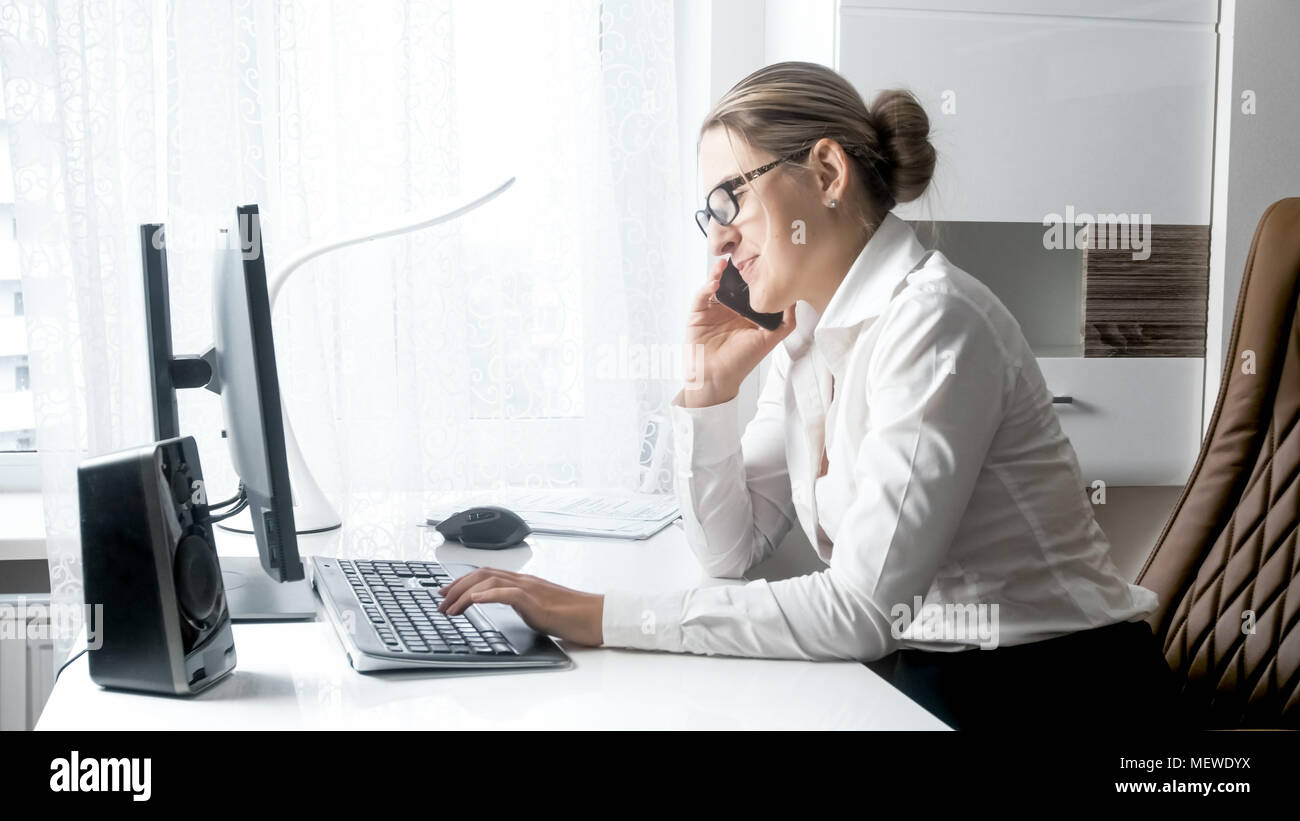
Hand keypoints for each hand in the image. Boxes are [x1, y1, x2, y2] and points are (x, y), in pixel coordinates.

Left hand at [437, 568, 604, 646]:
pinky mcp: (535, 600)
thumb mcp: (539, 609)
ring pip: (489, 580)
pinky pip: (507, 592)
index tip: (445, 592)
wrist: (594, 616)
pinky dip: (487, 594)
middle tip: (439, 601)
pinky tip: (475, 600)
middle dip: (456, 586)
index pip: (487, 574)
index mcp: (523, 583)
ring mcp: (529, 588)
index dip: (462, 581)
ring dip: (464, 594)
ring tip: (450, 608)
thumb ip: (523, 607)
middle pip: (481, 574)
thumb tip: (509, 612)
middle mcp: (523, 581)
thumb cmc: (572, 615)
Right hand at [684, 257, 796, 406]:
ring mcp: (712, 311)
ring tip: (725, 265)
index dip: (754, 276)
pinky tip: (714, 283)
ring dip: (719, 274)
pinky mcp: (697, 314)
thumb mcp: (769, 340)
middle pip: (732, 283)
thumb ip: (786, 322)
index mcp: (746, 314)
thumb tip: (795, 299)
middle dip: (736, 270)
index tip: (762, 262)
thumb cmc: (741, 362)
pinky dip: (706, 287)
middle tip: (741, 257)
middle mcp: (729, 310)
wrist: (717, 378)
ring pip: (716, 285)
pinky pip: (701, 296)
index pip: (750, 289)